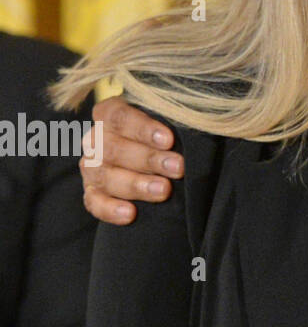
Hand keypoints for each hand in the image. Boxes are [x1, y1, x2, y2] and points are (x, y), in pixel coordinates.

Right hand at [80, 96, 183, 223]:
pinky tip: (131, 214)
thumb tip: (198, 122)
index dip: (143, 129)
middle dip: (148, 159)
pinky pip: (94, 202)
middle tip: (177, 167)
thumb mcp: (167, 116)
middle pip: (114, 148)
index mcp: (110, 112)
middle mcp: (95, 139)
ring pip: (106, 176)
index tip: (169, 140)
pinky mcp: (92, 192)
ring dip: (136, 184)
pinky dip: (110, 209)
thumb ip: (173, 117)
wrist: (153, 149)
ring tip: (163, 190)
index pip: (120, 117)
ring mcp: (91, 167)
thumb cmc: (165, 128)